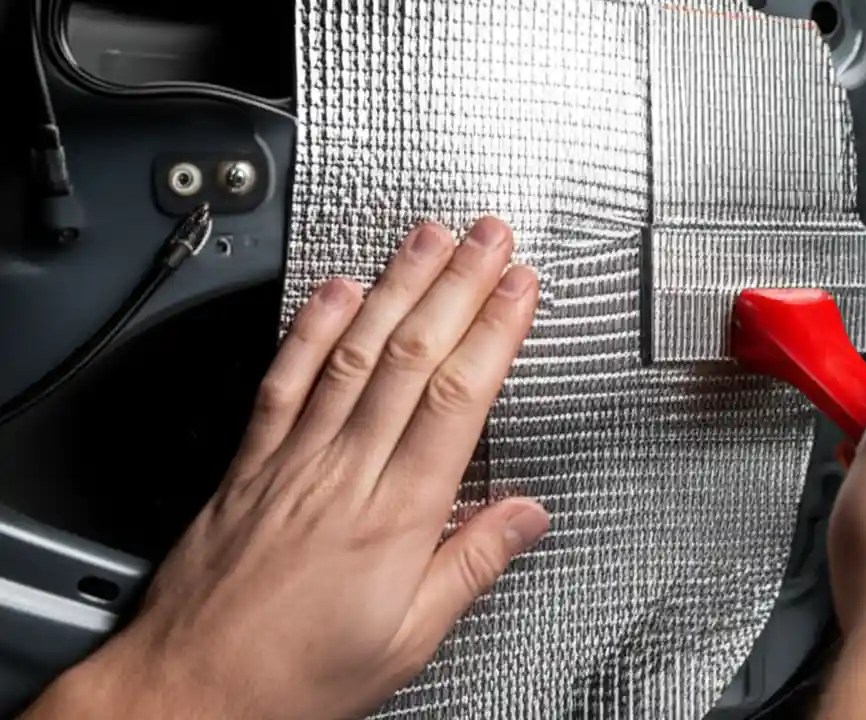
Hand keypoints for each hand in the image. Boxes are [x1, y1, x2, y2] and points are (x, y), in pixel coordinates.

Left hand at [24, 217, 548, 719]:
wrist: (191, 692)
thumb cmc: (297, 675)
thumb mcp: (409, 640)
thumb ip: (471, 565)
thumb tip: (526, 516)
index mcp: (396, 518)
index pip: (457, 400)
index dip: (493, 333)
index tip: (519, 288)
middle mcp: (345, 474)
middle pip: (411, 358)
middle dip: (456, 286)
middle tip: (487, 237)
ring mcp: (293, 460)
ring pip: (354, 353)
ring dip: (396, 287)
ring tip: (427, 239)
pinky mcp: (250, 463)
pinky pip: (283, 380)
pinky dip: (310, 327)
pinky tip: (336, 289)